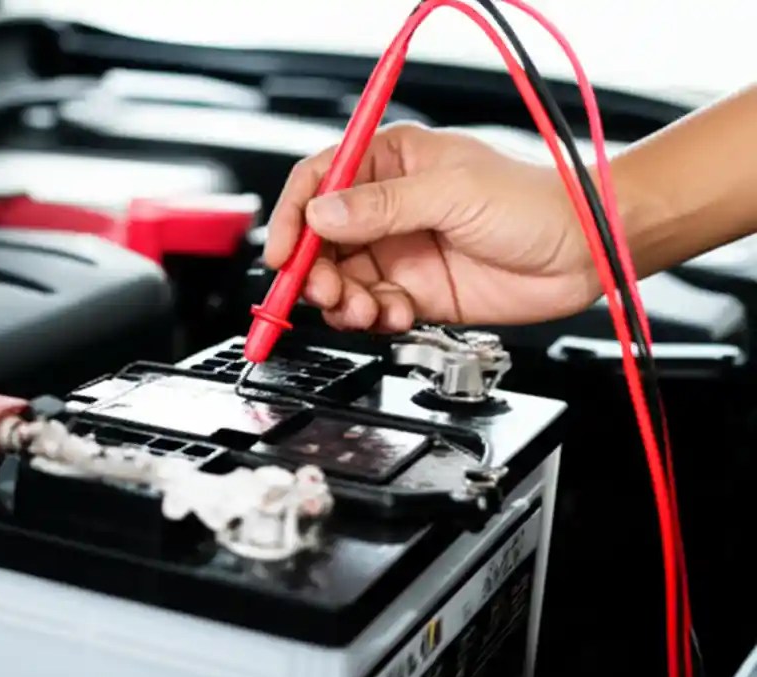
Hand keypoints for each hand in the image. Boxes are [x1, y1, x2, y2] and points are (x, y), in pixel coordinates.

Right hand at [264, 123, 602, 331]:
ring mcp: (397, 252)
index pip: (317, 184)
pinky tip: (395, 315)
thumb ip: (382, 206)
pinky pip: (370, 310)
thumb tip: (321, 215)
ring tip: (366, 308)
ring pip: (340, 281)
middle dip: (314, 270)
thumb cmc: (535, 204)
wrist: (586, 253)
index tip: (283, 252)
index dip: (292, 218)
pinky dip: (373, 319)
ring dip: (342, 300)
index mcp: (390, 164)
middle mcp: (386, 208)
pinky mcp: (413, 293)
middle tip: (328, 290)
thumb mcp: (453, 194)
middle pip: (318, 241)